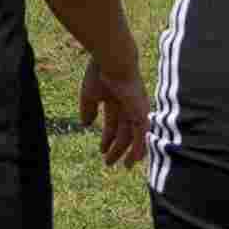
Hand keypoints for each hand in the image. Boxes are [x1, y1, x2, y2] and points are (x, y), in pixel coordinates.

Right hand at [76, 44, 147, 168]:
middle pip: (124, 132)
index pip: (113, 124)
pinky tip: (136, 159)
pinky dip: (140, 146)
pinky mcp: (141, 110)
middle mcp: (129, 105)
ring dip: (130, 151)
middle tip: (109, 162)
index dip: (107, 138)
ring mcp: (137, 108)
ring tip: (126, 166)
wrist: (112, 62)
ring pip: (135, 135)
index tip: (101, 150)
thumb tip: (85, 125)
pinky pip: (143, 133)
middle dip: (117, 148)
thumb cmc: (100, 73)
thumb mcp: (90, 95)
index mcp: (116, 99)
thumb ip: (88, 109)